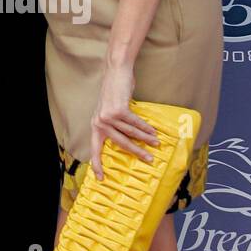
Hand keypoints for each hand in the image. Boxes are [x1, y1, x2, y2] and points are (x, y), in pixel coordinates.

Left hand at [89, 62, 159, 180]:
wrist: (115, 72)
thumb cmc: (114, 92)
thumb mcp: (108, 110)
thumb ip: (113, 124)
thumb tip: (127, 139)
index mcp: (95, 125)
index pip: (94, 149)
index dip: (97, 164)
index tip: (101, 178)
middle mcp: (99, 122)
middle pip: (120, 143)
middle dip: (136, 152)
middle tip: (148, 160)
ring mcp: (108, 116)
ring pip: (130, 133)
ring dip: (145, 139)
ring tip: (156, 144)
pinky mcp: (118, 110)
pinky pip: (135, 123)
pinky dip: (146, 128)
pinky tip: (153, 131)